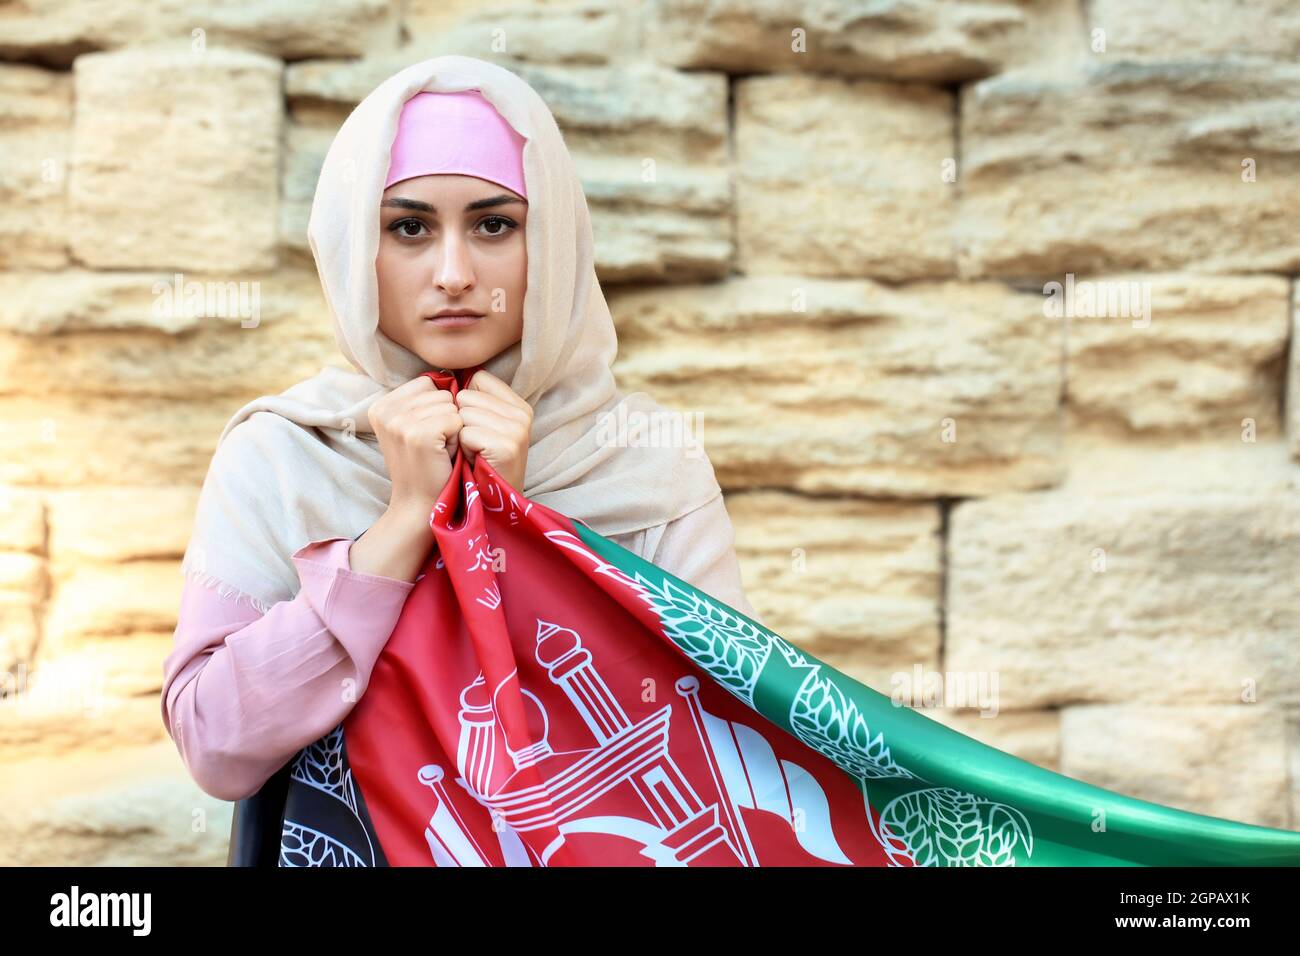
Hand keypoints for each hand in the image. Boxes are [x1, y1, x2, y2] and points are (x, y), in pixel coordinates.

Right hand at [367, 375, 462, 516]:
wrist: (419, 504)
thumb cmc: (426, 464)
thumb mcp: (414, 426)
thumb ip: (422, 400)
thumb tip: (447, 372)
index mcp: (381, 404)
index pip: (427, 384)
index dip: (437, 409)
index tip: (427, 435)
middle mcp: (384, 409)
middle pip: (440, 392)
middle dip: (446, 418)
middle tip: (434, 446)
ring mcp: (399, 421)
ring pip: (450, 404)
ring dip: (453, 429)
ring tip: (438, 450)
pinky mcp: (418, 434)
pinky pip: (456, 419)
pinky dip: (458, 438)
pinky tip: (444, 455)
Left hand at [454, 369, 532, 490]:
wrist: (489, 506)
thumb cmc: (477, 464)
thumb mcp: (481, 425)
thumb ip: (473, 399)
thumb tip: (444, 376)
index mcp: (518, 404)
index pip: (478, 378)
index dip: (465, 403)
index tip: (475, 429)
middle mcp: (522, 413)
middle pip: (466, 396)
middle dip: (461, 421)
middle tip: (474, 446)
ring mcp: (517, 429)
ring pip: (463, 413)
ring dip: (461, 436)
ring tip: (474, 454)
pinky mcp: (507, 445)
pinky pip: (465, 432)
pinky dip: (463, 449)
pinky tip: (474, 461)